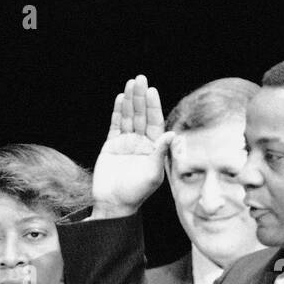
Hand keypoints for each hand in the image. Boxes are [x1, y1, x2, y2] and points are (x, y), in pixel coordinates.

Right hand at [90, 74, 173, 218]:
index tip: (151, 91)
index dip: (153, 106)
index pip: (155, 122)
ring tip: (130, 83)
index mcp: (153, 148)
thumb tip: (172, 134)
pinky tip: (119, 99)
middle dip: (140, 97)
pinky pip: (115, 125)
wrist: (113, 204)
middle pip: (141, 115)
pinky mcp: (111, 146)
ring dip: (129, 100)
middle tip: (140, 79)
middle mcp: (141, 143)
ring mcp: (126, 143)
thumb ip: (161, 153)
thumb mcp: (152, 174)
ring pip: (128, 117)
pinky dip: (116, 112)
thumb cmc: (136, 193)